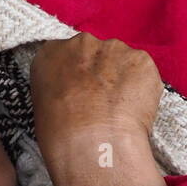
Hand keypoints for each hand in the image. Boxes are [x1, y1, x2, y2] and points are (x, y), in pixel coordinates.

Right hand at [29, 33, 167, 185]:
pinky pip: (143, 72)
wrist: (92, 142)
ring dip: (122, 80)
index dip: (74, 77)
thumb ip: (59, 90)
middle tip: (101, 103)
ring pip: (122, 62)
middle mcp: (83, 43)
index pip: (64, 57)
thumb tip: (74, 97)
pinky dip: (142, 89)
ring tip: (120, 110)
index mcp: (51, 53)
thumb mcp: (43, 108)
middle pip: (95, 54)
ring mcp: (115, 49)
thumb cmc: (60, 133)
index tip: (79, 93)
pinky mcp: (142, 60)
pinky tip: (135, 110)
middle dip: (99, 74)